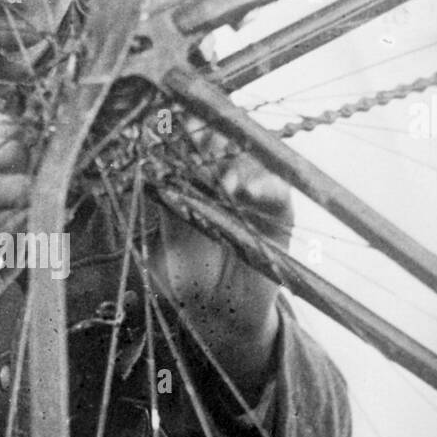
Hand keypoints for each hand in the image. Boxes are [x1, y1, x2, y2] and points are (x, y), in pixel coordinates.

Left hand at [148, 118, 293, 394]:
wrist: (222, 311)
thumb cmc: (190, 274)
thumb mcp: (172, 240)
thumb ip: (171, 205)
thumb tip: (157, 168)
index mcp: (193, 179)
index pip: (190, 144)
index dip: (184, 130)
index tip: (174, 124)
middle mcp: (224, 176)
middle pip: (223, 141)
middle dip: (211, 138)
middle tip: (201, 142)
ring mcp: (253, 189)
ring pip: (251, 159)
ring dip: (237, 162)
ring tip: (223, 183)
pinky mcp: (279, 209)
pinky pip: (276, 189)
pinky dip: (263, 186)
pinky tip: (247, 192)